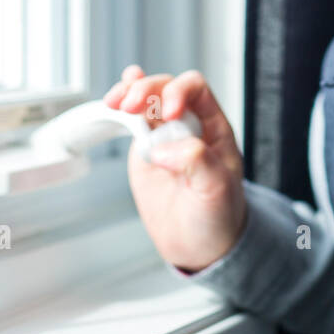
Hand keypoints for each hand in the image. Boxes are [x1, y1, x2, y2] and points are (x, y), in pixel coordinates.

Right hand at [103, 65, 247, 271]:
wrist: (198, 245)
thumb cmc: (218, 216)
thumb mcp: (217, 189)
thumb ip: (197, 160)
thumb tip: (162, 148)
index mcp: (214, 128)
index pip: (196, 90)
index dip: (179, 93)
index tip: (168, 112)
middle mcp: (188, 126)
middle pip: (166, 88)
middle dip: (148, 90)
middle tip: (131, 106)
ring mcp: (164, 136)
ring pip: (146, 100)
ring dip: (130, 93)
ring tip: (116, 102)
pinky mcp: (145, 149)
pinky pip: (133, 120)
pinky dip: (123, 104)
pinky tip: (116, 98)